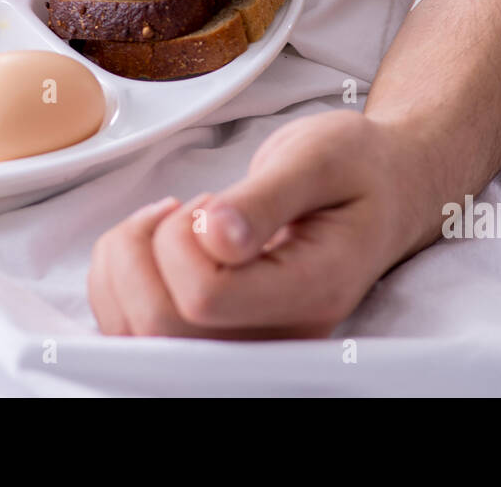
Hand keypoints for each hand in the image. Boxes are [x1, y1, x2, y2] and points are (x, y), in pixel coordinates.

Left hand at [88, 109, 438, 337]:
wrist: (381, 193)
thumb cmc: (355, 170)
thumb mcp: (319, 156)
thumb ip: (266, 197)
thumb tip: (215, 235)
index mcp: (311, 292)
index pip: (206, 298)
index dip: (181, 240)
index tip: (211, 199)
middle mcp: (276, 337)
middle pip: (160, 326)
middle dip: (142, 250)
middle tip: (181, 207)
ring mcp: (244, 343)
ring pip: (136, 334)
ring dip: (124, 263)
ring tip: (169, 221)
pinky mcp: (213, 336)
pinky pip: (134, 329)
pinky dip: (119, 278)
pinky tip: (156, 244)